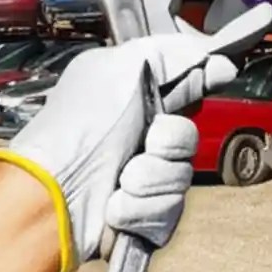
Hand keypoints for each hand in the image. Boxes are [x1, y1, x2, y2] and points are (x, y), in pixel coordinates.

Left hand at [0, 31, 238, 271]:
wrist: (54, 194)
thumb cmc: (77, 129)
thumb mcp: (121, 66)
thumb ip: (173, 54)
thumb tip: (217, 59)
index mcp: (133, 99)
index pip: (189, 88)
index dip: (201, 87)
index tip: (213, 79)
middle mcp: (137, 137)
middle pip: (189, 137)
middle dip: (170, 142)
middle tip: (144, 142)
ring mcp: (141, 180)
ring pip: (181, 178)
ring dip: (152, 180)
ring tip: (121, 181)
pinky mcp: (142, 217)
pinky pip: (170, 213)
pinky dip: (144, 210)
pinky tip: (117, 207)